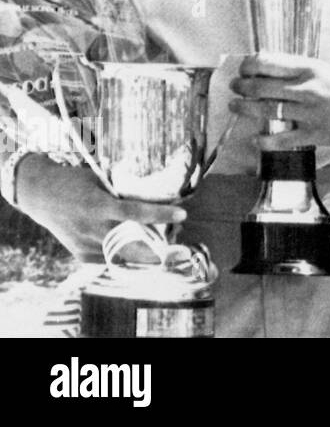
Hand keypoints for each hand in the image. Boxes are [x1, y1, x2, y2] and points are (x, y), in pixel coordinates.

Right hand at [16, 154, 184, 262]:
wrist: (39, 195)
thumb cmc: (75, 180)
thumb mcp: (100, 179)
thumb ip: (123, 190)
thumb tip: (157, 189)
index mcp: (97, 205)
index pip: (134, 212)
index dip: (160, 214)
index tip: (183, 214)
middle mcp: (91, 228)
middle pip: (132, 245)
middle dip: (160, 250)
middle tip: (182, 247)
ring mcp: (85, 244)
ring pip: (124, 256)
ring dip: (146, 253)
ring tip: (167, 246)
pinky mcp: (81, 254)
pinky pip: (111, 258)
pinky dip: (127, 254)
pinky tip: (141, 247)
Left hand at [229, 53, 329, 152]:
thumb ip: (310, 73)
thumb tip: (283, 75)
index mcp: (313, 68)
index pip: (269, 62)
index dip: (249, 64)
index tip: (243, 67)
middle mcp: (308, 88)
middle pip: (261, 86)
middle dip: (242, 86)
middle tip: (234, 87)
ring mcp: (311, 112)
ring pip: (266, 110)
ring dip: (245, 109)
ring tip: (235, 107)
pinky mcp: (317, 134)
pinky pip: (283, 138)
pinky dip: (265, 139)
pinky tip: (256, 138)